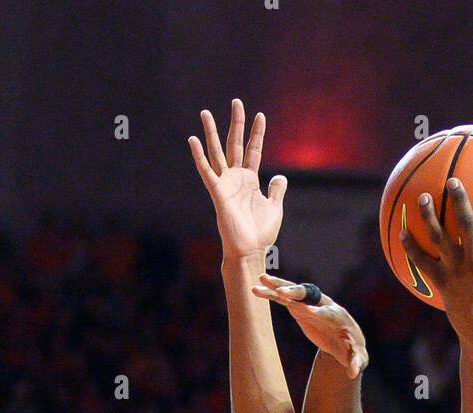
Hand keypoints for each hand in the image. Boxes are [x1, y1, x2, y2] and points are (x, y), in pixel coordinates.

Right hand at [189, 100, 286, 261]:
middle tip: (237, 102)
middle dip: (236, 123)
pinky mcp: (217, 192)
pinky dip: (198, 156)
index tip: (260, 115)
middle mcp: (236, 178)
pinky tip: (192, 139)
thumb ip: (276, 191)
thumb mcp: (274, 208)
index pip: (253, 150)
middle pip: (235, 144)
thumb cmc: (260, 233)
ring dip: (212, 132)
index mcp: (250, 181)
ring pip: (217, 152)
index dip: (257, 133)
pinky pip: (206, 171)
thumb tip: (280, 177)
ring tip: (205, 112)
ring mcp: (225, 183)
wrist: (249, 250)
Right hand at [253, 275, 368, 378]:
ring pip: (293, 292)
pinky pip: (284, 299)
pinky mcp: (299, 308)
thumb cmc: (353, 348)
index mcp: (337, 316)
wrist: (347, 339)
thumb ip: (356, 362)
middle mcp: (323, 305)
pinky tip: (257, 290)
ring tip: (262, 279)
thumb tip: (353, 373)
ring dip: (278, 286)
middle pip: (309, 296)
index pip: (326, 312)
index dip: (317, 311)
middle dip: (296, 294)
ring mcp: (310, 304)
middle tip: (282, 292)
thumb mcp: (357, 357)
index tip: (307, 311)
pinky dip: (271, 294)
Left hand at [400, 180, 472, 340]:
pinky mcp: (443, 284)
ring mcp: (457, 274)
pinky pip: (423, 263)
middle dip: (459, 201)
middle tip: (452, 181)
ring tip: (423, 198)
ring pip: (440, 240)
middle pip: (464, 227)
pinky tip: (402, 232)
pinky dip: (412, 247)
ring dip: (429, 217)